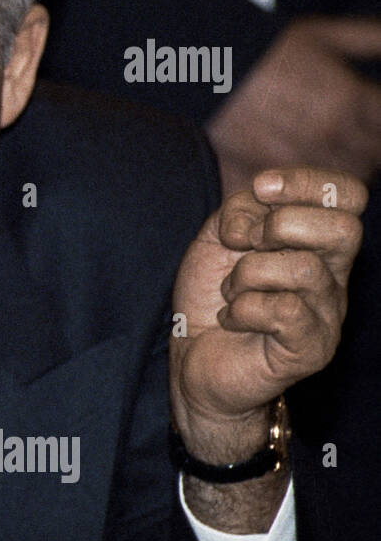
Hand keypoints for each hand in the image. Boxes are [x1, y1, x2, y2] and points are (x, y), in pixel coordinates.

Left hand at [171, 167, 365, 463]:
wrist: (194, 360)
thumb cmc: (213, 297)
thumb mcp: (218, 240)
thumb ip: (241, 210)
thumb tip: (260, 203)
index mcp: (316, 243)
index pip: (347, 196)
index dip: (308, 181)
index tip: (261, 188)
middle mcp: (333, 276)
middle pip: (344, 229)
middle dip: (281, 224)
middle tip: (244, 245)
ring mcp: (327, 315)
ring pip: (305, 270)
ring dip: (248, 274)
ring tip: (231, 292)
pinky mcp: (312, 350)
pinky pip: (286, 311)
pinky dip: (244, 308)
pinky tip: (232, 318)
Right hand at [207, 16, 380, 195]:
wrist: (207, 70)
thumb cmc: (263, 50)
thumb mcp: (323, 34)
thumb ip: (371, 39)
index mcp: (351, 99)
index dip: (379, 122)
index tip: (368, 116)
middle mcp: (331, 133)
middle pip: (371, 158)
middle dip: (367, 148)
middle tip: (353, 137)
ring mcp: (301, 156)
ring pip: (341, 178)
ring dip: (341, 168)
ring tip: (327, 153)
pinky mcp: (273, 172)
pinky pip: (305, 188)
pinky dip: (309, 182)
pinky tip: (302, 165)